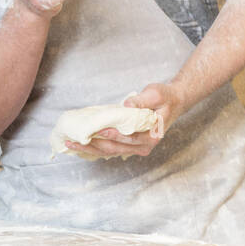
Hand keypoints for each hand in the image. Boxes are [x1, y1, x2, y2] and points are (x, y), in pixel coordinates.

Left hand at [63, 82, 187, 158]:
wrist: (173, 102)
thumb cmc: (165, 97)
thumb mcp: (155, 94)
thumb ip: (141, 100)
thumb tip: (126, 105)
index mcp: (152, 136)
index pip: (129, 138)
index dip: (113, 135)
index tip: (98, 130)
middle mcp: (144, 146)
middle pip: (115, 148)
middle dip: (94, 145)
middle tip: (74, 141)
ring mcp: (136, 148)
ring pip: (110, 151)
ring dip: (90, 149)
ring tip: (71, 145)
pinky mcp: (129, 145)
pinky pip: (110, 149)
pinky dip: (95, 148)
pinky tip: (80, 145)